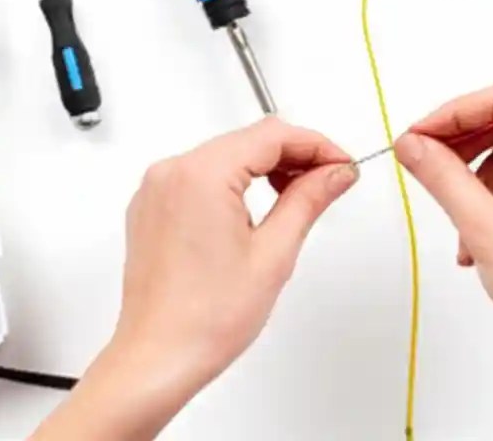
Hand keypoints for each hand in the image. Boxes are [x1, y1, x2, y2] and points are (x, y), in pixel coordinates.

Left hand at [35, 118, 356, 440]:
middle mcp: (171, 173)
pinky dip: (233, 184)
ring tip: (298, 200)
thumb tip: (335, 172)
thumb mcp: (274, 253)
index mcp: (201, 176)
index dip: (315, 144)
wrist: (158, 358)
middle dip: (293, 155)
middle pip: (247, 140)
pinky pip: (199, 178)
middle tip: (329, 181)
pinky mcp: (152, 208)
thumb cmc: (204, 319)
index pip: (271, 135)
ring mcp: (156, 190)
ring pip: (224, 156)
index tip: (340, 164)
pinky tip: (258, 211)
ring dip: (264, 169)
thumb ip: (308, 200)